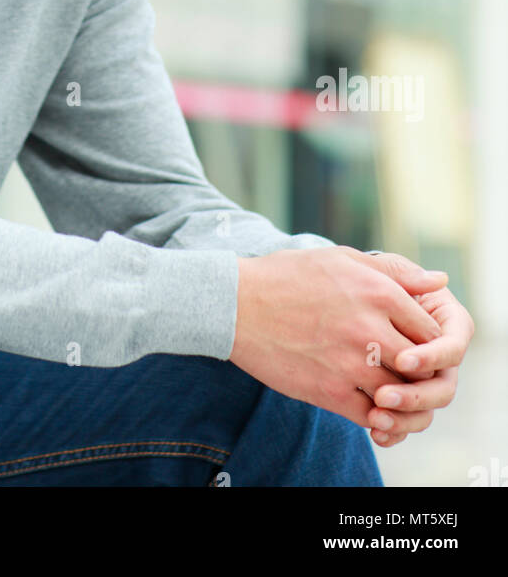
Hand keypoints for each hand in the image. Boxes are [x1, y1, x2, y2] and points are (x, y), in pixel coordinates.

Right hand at [229, 245, 449, 432]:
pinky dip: (376, 413)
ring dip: (398, 391)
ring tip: (381, 381)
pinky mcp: (329, 392)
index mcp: (377, 291)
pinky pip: (371, 415)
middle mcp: (369, 329)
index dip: (424, 337)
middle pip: (420, 363)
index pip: (429, 327)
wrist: (236, 305)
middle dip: (416, 366)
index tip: (409, 338)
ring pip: (400, 392)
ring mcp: (350, 364)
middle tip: (400, 363)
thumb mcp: (342, 259)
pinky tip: (363, 398)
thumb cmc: (288, 276)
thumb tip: (438, 281)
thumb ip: (394, 271)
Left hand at [349, 254, 473, 447]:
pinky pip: (407, 423)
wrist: (337, 304)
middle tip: (381, 396)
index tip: (402, 360)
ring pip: (427, 411)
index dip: (430, 357)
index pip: (450, 348)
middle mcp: (441, 359)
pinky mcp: (404, 399)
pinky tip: (375, 433)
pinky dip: (394, 431)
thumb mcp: (379, 272)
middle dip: (415, 395)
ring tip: (375, 418)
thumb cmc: (365, 281)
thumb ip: (404, 276)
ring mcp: (424, 382)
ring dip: (405, 419)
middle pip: (443, 387)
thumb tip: (439, 278)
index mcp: (448, 326)